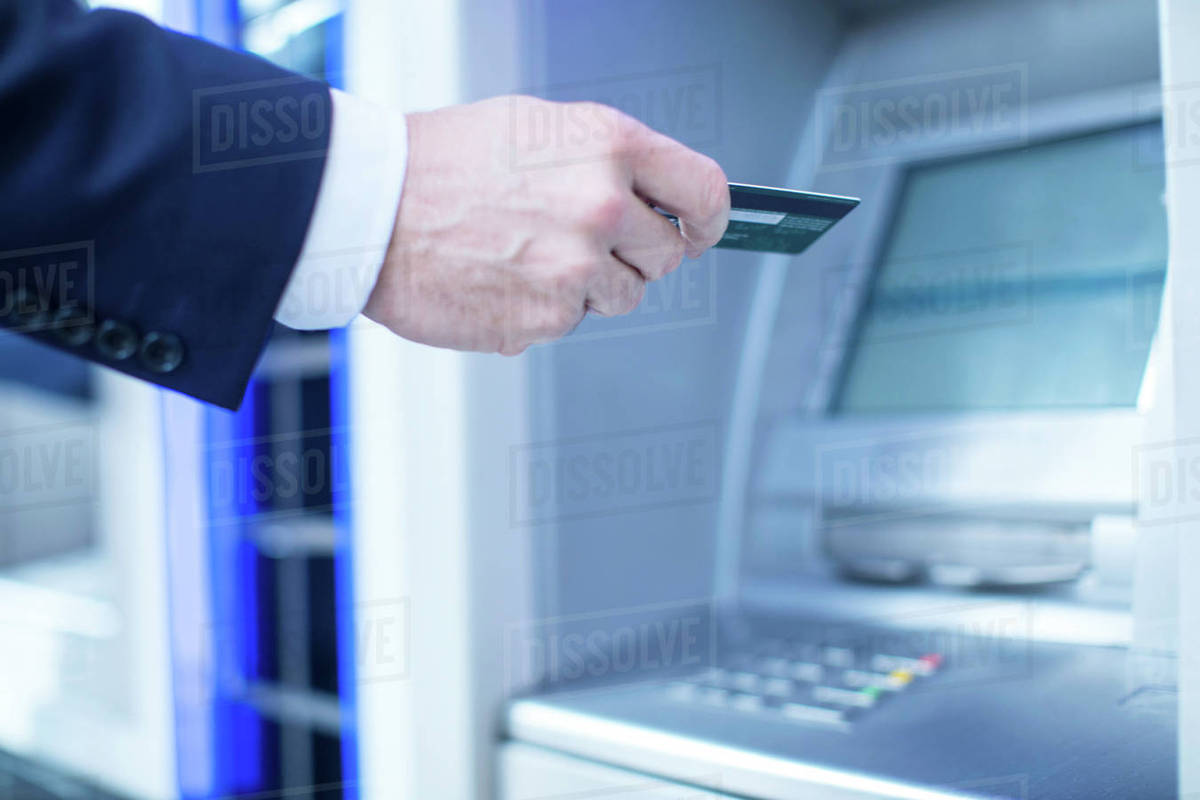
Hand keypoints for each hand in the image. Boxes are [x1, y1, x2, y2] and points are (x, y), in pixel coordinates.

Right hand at [362, 95, 729, 354]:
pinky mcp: (547, 319)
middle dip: (634, 253)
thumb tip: (654, 198)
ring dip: (590, 284)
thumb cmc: (442, 162)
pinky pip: (573, 322)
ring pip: (623, 295)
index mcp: (608, 146)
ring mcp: (576, 268)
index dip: (710, 218)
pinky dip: (545, 308)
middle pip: (667, 255)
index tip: (703, 230)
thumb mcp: (539, 128)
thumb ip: (606, 162)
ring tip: (528, 254)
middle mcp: (602, 206)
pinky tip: (502, 278)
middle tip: (580, 239)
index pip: (705, 190)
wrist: (370, 208)